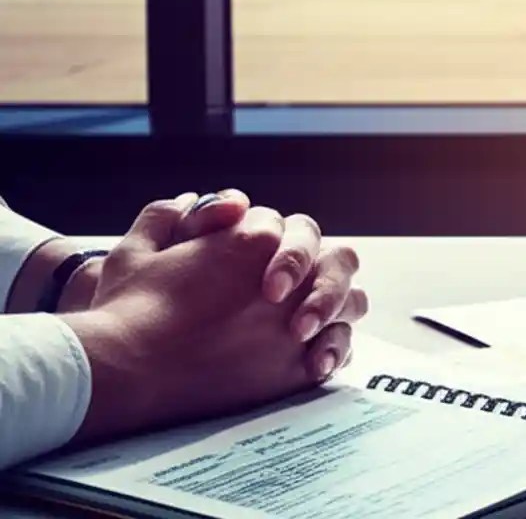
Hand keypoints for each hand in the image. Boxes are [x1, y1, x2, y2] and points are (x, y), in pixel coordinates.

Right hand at [62, 197, 334, 446]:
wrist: (125, 373)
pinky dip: (331, 350)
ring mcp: (298, 326)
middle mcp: (289, 280)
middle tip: (288, 296)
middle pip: (339, 258)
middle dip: (324, 271)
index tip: (246, 269)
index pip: (288, 228)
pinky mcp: (298, 369)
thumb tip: (189, 201)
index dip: (270, 246)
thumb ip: (166, 218)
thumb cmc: (127, 311)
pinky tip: (310, 358)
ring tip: (306, 324)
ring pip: (351, 303)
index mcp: (253, 241)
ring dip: (335, 308)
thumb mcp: (136, 251)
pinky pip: (338, 350)